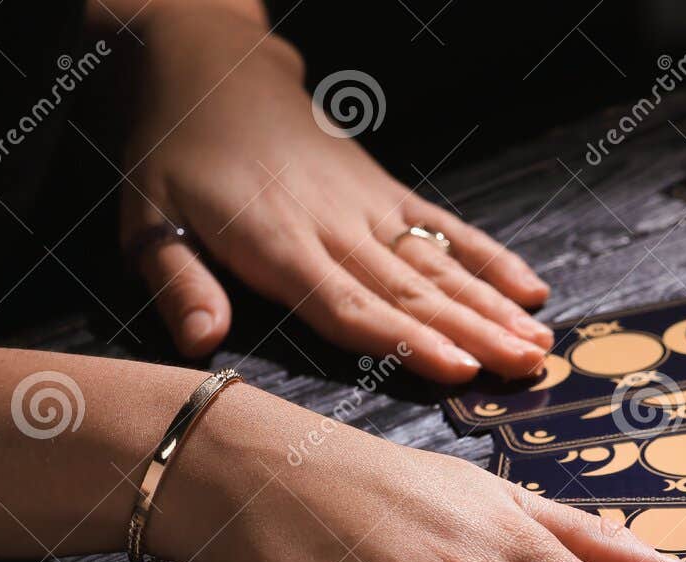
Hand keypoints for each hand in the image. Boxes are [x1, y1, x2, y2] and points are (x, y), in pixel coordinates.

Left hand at [120, 7, 553, 383]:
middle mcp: (334, 227)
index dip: (403, 340)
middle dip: (472, 332)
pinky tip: (531, 288)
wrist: (212, 70)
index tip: (457, 368)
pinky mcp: (387, 192)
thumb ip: (178, 283)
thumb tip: (202, 342)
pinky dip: (489, 257)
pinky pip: (445, 228)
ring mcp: (368, 207)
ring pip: (437, 263)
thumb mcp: (147, 219)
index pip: (347, 305)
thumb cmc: (173, 155)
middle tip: (527, 368)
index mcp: (276, 242)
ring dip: (492, 305)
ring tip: (538, 343)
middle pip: (410, 290)